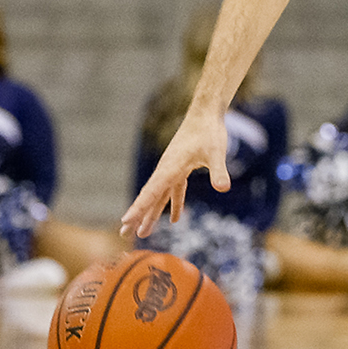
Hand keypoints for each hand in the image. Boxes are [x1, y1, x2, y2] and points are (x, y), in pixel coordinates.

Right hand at [120, 107, 230, 237]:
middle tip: (123, 234)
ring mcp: (172, 169)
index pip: (152, 191)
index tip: (125, 221)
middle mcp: (166, 170)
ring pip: (159, 196)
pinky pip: (174, 190)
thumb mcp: (216, 152)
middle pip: (149, 196)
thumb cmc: (210, 131)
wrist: (206, 114)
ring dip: (152, 214)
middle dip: (137, 216)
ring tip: (143, 233)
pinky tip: (176, 219)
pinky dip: (174, 203)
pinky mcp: (180, 168)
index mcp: (170, 167)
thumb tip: (223, 188)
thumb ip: (218, 171)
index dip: (139, 207)